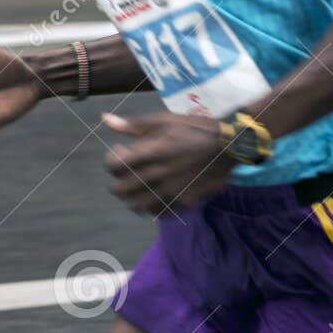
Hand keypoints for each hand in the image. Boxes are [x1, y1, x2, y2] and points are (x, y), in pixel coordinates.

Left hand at [102, 111, 233, 213]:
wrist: (227, 145)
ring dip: (131, 197)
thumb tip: (105, 119)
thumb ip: (133, 124)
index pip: (113, 166)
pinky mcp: (183, 202)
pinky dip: (151, 207)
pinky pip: (158, 213)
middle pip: (119, 190)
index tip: (122, 151)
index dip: (111, 160)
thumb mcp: (163, 120)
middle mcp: (157, 174)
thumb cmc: (193, 129)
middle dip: (116, 181)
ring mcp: (170, 191)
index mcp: (150, 152)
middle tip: (126, 172)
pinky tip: (156, 195)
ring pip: (135, 206)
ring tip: (139, 186)